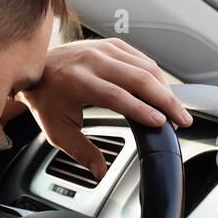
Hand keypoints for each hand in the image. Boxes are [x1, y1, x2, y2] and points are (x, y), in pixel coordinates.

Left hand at [16, 38, 191, 178]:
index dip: (141, 109)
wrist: (36, 67)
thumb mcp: (57, 130)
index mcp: (77, 80)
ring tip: (177, 112)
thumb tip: (99, 173)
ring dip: (166, 90)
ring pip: (146, 67)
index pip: (115, 95)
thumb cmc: (47, 99)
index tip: (160, 123)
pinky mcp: (114, 44)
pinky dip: (157, 78)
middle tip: (181, 120)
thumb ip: (81, 151)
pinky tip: (165, 94)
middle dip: (165, 101)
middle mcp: (93, 60)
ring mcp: (105, 48)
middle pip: (138, 79)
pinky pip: (143, 60)